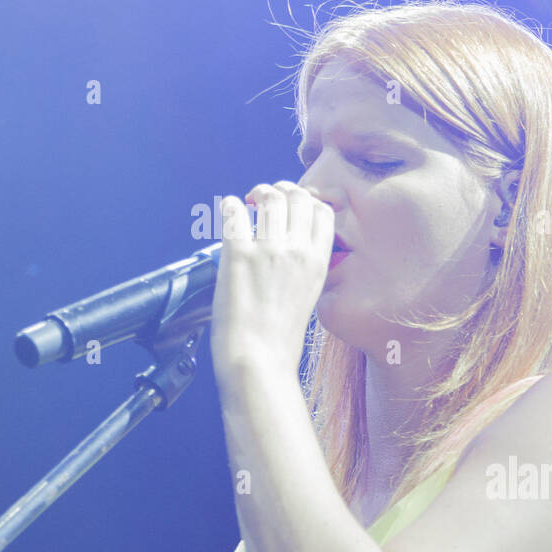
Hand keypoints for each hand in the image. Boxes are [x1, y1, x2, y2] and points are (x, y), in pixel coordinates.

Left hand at [210, 180, 334, 382]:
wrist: (259, 361)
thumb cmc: (279, 338)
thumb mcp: (308, 296)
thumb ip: (305, 266)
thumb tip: (290, 246)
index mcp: (318, 262)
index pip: (321, 211)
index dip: (305, 199)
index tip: (291, 204)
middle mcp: (298, 250)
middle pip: (297, 196)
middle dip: (280, 190)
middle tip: (264, 198)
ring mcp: (269, 250)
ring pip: (269, 198)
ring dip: (257, 194)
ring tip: (247, 203)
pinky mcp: (238, 255)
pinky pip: (234, 213)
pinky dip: (231, 206)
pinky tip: (229, 211)